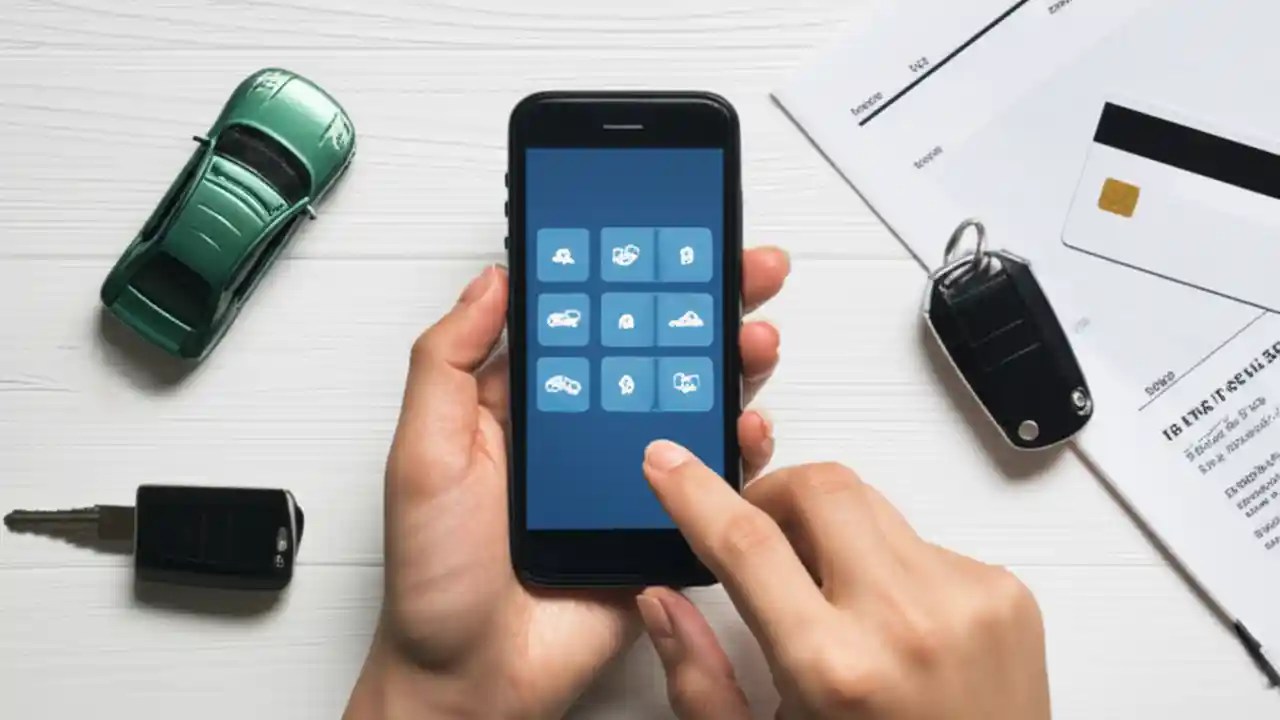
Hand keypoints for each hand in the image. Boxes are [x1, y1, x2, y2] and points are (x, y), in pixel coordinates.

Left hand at [344, 247, 790, 718]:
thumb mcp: (423, 454)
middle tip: (742, 267)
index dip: (625, 273)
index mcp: (523, 404)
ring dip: (731, 363)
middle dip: (703, 304)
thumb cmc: (436, 580)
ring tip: (754, 338)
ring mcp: (624, 475)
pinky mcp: (659, 523)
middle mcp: (579, 432)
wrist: (473, 680)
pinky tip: (750, 424)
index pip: (585, 319)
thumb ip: (448, 363)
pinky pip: (710, 475)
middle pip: (652, 349)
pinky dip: (741, 446)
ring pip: (690, 403)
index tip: (665, 234)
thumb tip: (491, 280)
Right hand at [637, 445, 1050, 719]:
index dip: (697, 493)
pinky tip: (892, 625)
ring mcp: (965, 598)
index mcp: (834, 668)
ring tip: (832, 598)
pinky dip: (886, 563)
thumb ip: (701, 680)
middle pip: (820, 488)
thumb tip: (663, 600)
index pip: (747, 544)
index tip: (668, 463)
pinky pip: (920, 539)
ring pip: (871, 504)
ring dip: (832, 530)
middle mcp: (906, 621)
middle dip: (775, 494)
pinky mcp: (1003, 591)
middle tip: (759, 534)